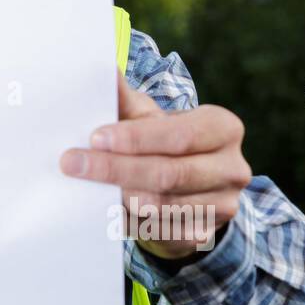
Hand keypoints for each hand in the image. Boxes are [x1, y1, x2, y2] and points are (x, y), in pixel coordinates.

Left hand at [60, 70, 250, 259]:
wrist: (186, 185)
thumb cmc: (163, 140)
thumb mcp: (150, 117)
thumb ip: (127, 99)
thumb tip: (101, 71)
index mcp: (223, 128)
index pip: (179, 135)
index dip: (136, 138)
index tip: (95, 137)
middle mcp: (232, 168)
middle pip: (169, 173)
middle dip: (115, 168)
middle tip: (72, 163)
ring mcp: (222, 205)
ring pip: (162, 206)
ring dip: (117, 196)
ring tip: (82, 185)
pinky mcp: (203, 233)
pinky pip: (159, 230)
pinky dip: (127, 220)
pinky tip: (101, 208)